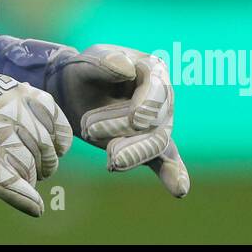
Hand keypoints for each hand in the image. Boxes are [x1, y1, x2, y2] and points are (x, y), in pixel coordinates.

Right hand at [0, 68, 73, 216]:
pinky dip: (27, 200)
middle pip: (44, 148)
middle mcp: (10, 112)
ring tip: (19, 179)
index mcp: (13, 92)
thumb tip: (37, 104)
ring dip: (28, 179)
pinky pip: (14, 187)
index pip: (55, 119)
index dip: (59, 139)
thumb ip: (14, 95)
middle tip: (38, 170)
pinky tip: (34, 206)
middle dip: (45, 164)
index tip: (57, 149)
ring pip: (29, 170)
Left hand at [41, 42, 189, 196]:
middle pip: (156, 122)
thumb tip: (127, 67)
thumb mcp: (86, 62)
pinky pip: (165, 160)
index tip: (135, 119)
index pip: (158, 91)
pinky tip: (179, 190)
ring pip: (155, 143)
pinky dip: (172, 174)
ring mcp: (158, 123)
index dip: (147, 106)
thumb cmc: (81, 72)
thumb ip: (104, 62)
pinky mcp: (148, 144)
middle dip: (128, 133)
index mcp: (152, 70)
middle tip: (93, 133)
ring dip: (134, 154)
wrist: (72, 94)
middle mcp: (162, 97)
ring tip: (112, 162)